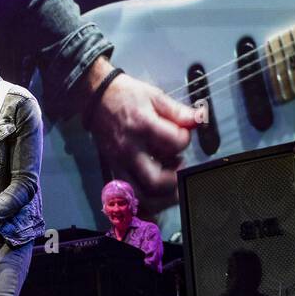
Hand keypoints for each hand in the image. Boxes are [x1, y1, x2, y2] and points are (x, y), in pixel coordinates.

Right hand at [82, 59, 197, 212]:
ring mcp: (120, 162)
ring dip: (162, 197)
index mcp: (143, 126)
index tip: (183, 133)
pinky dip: (147, 199)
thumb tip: (199, 120)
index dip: (185, 138)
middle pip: (156, 181)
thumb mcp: (154, 96)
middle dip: (176, 180)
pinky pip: (131, 195)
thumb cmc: (127, 96)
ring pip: (142, 196)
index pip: (175, 143)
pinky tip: (157, 190)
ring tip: (171, 181)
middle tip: (181, 167)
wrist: (96, 99)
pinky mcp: (115, 168)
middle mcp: (130, 149)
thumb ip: (178, 111)